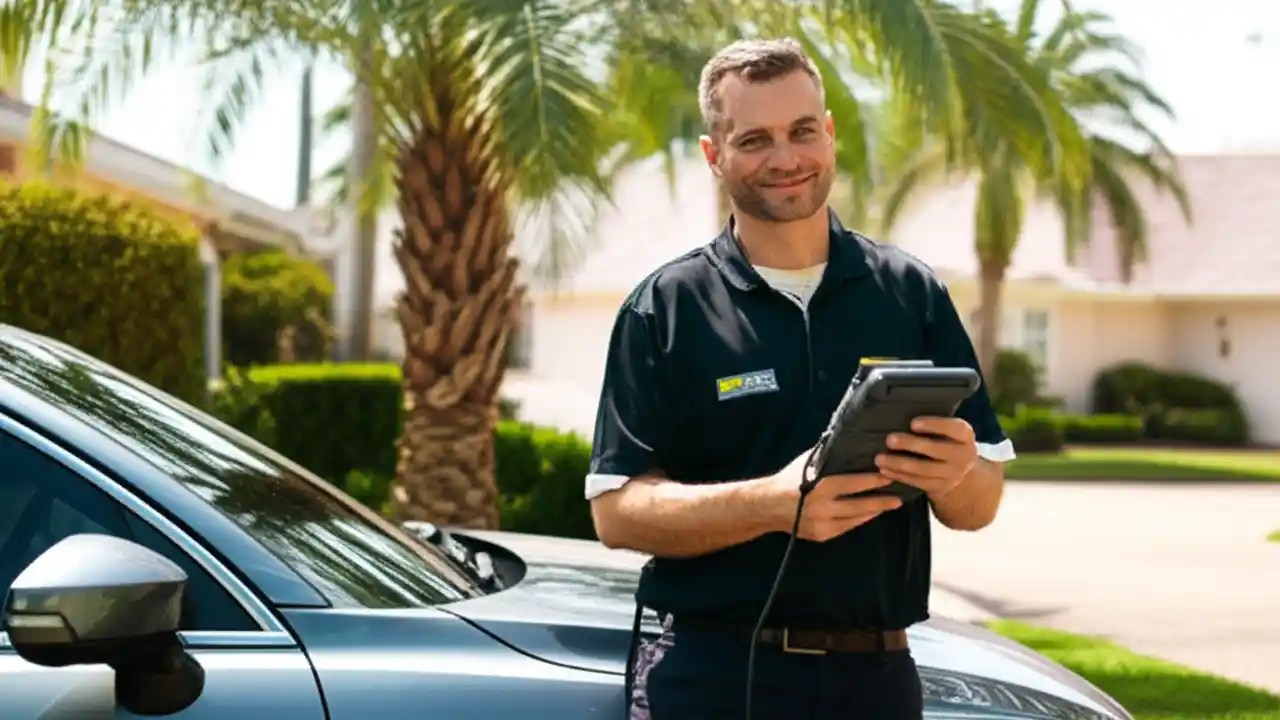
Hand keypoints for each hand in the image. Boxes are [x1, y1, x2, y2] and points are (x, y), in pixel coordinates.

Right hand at [761, 450, 902, 541]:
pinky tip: (871, 513)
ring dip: (874, 511)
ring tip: (890, 504)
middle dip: (881, 501)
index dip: (874, 480)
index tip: (889, 475)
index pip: (854, 484)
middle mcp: (823, 508)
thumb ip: (828, 455)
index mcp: (820, 487)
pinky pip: (847, 527)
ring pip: (857, 519)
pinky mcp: (822, 535)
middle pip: (860, 505)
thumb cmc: (789, 479)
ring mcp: (823, 524)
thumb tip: (848, 438)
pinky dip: (860, 519)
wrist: (767, 506)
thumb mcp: (807, 463)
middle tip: (900, 496)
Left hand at [874, 417, 977, 500]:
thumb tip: (900, 410)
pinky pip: (918, 483)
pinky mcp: (941, 488)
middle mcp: (964, 455)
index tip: (913, 423)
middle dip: (910, 444)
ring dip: (899, 464)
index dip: (934, 425)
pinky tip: (885, 470)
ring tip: (879, 458)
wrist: (959, 469)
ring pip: (924, 470)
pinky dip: (899, 476)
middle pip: (936, 449)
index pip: (954, 428)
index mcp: (966, 435)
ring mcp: (953, 474)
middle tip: (889, 439)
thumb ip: (931, 423)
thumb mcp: (947, 430)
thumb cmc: (945, 440)